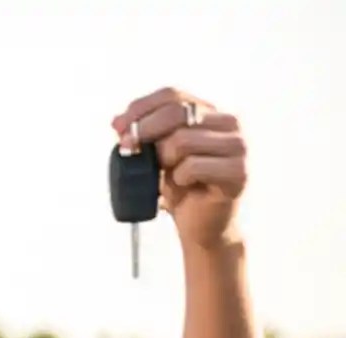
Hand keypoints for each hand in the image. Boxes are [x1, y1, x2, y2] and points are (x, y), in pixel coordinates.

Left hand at [111, 88, 246, 250]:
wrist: (201, 225)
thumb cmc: (180, 187)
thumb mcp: (155, 155)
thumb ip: (142, 134)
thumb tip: (117, 121)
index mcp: (209, 112)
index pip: (172, 94)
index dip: (141, 108)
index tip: (117, 128)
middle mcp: (228, 122)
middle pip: (176, 113)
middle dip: (144, 131)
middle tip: (129, 151)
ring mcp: (238, 146)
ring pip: (183, 140)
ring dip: (162, 160)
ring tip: (165, 173)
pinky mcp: (239, 172)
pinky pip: (193, 166)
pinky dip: (179, 177)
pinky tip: (184, 185)